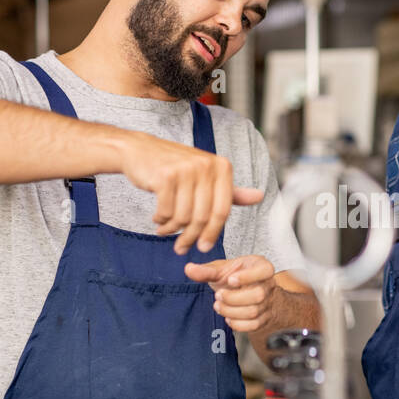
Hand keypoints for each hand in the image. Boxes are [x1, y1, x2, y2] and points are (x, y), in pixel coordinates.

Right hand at [119, 133, 262, 254]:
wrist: (139, 150)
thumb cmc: (175, 167)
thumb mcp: (205, 176)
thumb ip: (230, 190)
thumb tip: (259, 197)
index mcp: (222, 167)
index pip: (222, 211)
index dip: (213, 233)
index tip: (203, 247)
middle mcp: (206, 166)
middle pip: (203, 217)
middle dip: (191, 238)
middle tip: (181, 248)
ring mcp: (186, 169)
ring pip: (184, 217)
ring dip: (172, 230)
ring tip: (165, 229)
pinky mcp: (165, 176)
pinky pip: (166, 211)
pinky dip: (161, 220)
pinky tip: (157, 218)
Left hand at [183, 255, 276, 332]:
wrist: (245, 291)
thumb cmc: (235, 277)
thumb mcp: (221, 270)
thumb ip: (206, 271)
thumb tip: (189, 269)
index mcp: (261, 267)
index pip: (265, 270)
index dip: (248, 277)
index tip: (230, 280)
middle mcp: (268, 284)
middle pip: (258, 295)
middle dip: (233, 298)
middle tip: (218, 296)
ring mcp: (267, 302)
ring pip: (253, 311)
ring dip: (231, 311)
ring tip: (218, 306)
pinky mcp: (263, 317)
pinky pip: (254, 325)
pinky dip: (237, 324)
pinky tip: (228, 318)